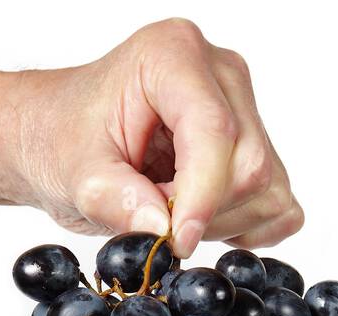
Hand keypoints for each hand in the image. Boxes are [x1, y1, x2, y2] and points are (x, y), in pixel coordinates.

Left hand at [2, 19, 302, 256]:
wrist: (59, 135)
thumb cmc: (63, 140)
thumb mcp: (73, 174)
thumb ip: (113, 199)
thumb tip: (163, 228)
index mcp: (172, 55)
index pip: (214, 129)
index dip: (202, 195)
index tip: (176, 239)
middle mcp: (220, 72)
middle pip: (250, 164)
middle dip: (205, 212)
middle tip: (152, 218)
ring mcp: (244, 106)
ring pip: (268, 188)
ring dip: (220, 222)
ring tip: (166, 208)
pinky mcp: (257, 143)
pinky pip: (279, 204)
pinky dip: (243, 226)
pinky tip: (199, 216)